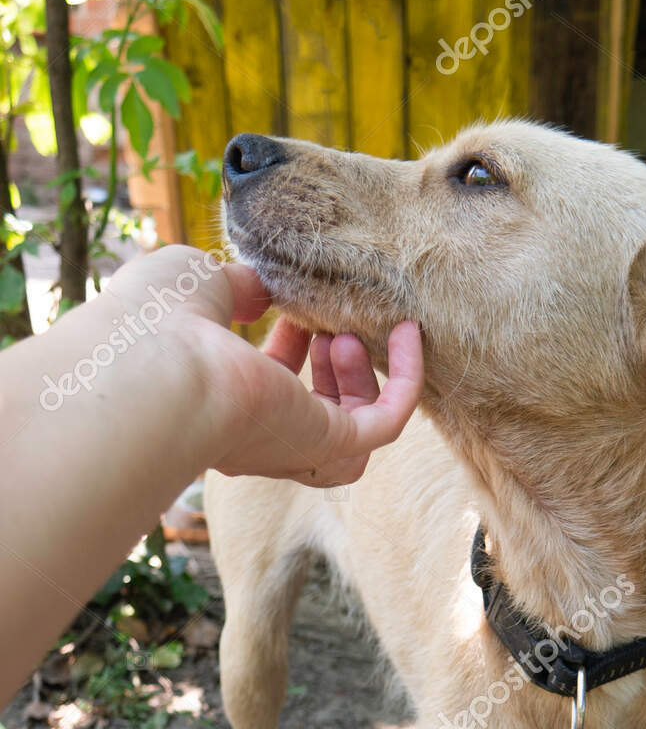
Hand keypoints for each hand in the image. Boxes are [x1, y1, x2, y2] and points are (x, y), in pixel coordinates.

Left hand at [104, 246, 423, 487]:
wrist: (153, 365)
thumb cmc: (153, 324)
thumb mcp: (196, 283)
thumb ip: (235, 285)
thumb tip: (262, 287)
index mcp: (218, 404)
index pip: (268, 386)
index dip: (287, 343)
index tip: (287, 303)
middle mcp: (255, 436)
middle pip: (315, 416)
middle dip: (329, 363)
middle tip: (325, 323)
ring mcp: (292, 445)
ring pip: (352, 433)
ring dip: (362, 380)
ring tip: (347, 333)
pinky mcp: (324, 445)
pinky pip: (385, 425)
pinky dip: (406, 382)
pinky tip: (410, 334)